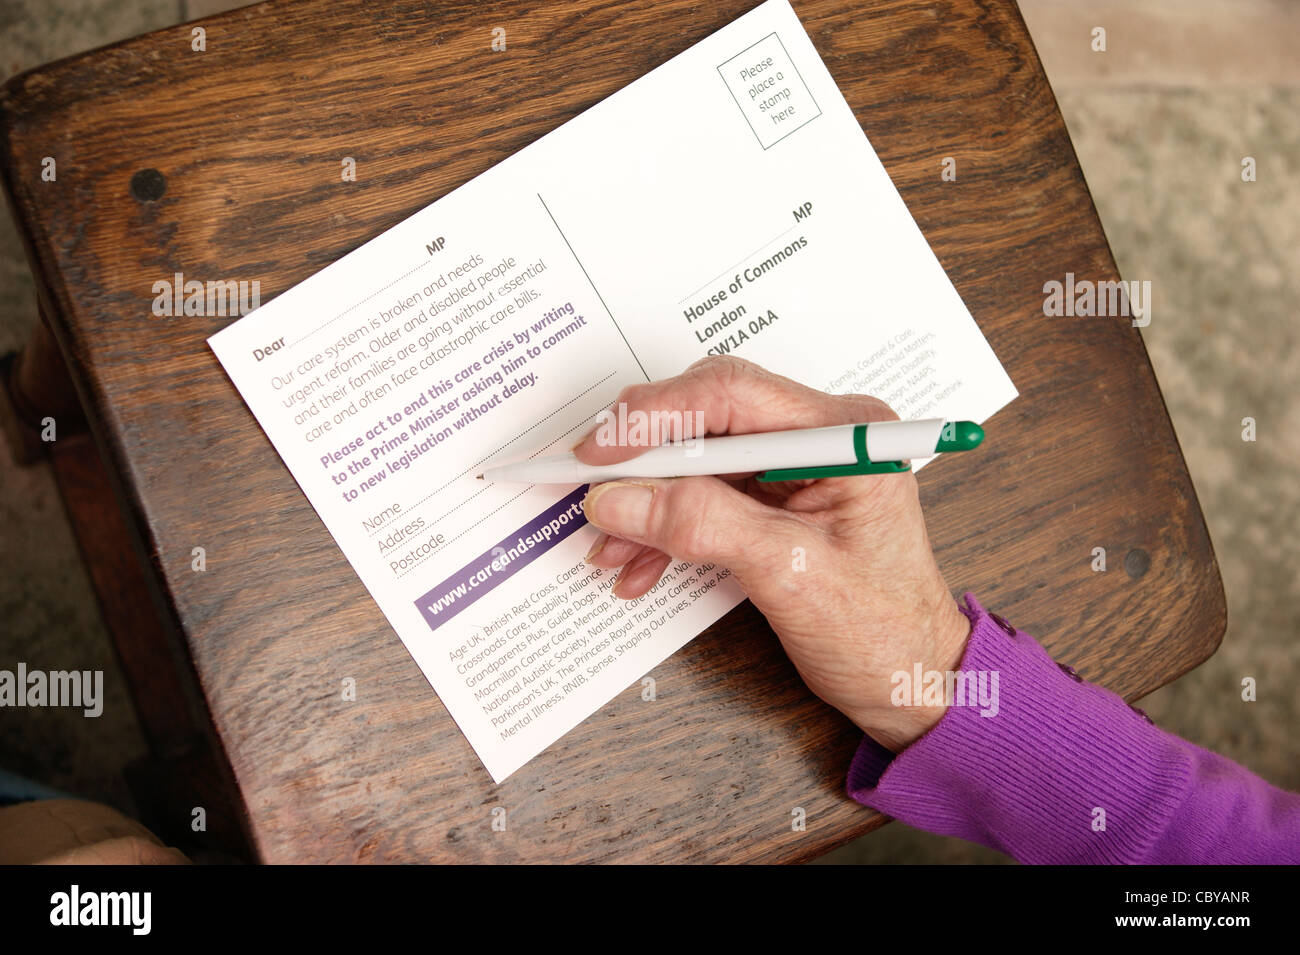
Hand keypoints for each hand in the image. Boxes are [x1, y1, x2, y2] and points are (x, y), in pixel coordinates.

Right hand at [572, 355, 970, 750]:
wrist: (915, 684)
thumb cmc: (885, 634)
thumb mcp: (789, 575)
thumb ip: (702, 526)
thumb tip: (619, 497)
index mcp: (845, 435)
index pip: (733, 394)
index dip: (655, 418)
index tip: (598, 453)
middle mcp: (822, 436)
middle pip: (708, 419)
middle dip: (644, 460)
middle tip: (593, 494)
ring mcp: (798, 467)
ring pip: (698, 460)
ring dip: (648, 502)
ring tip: (611, 547)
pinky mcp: (778, 500)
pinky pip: (706, 496)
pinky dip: (666, 528)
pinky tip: (640, 564)